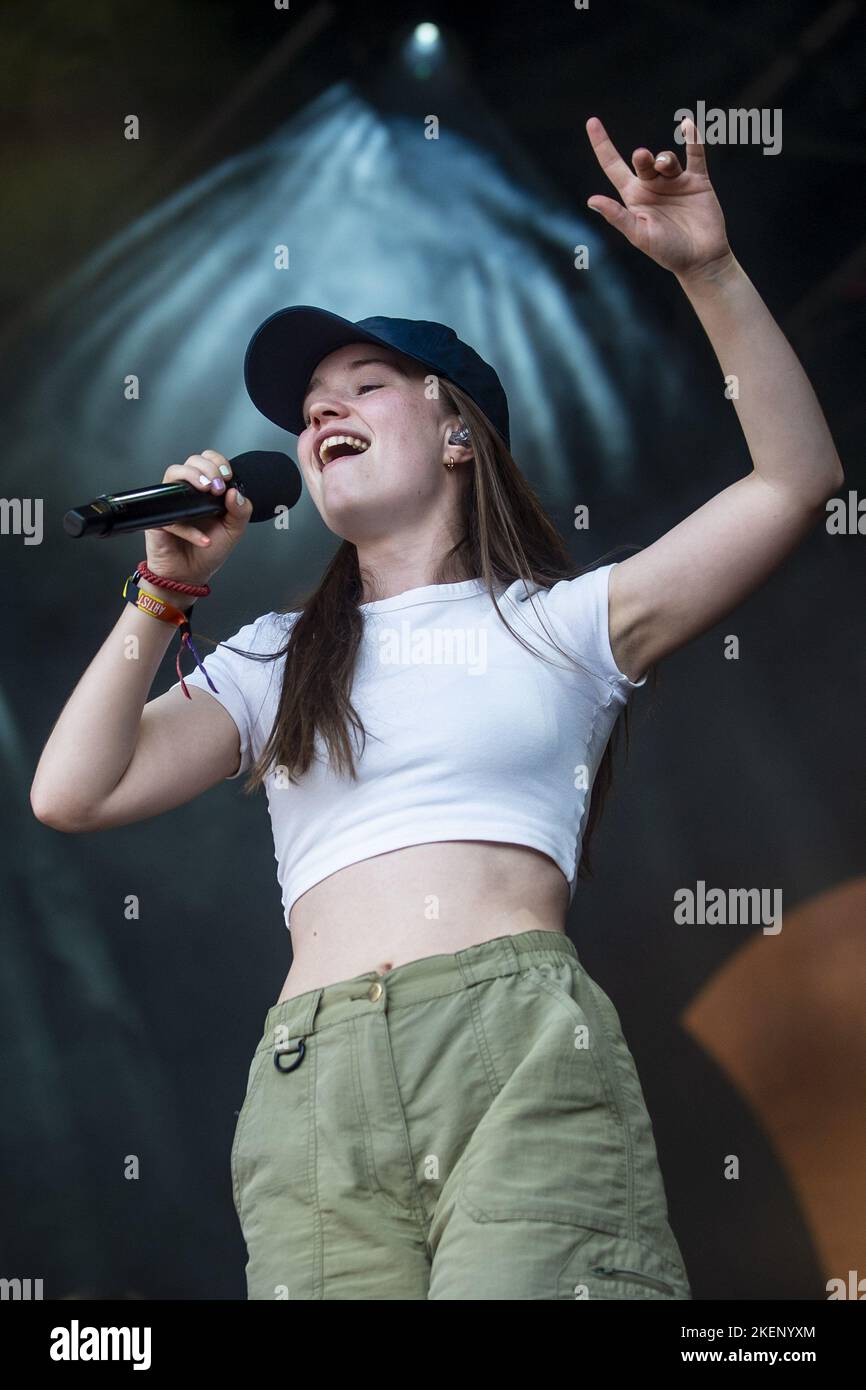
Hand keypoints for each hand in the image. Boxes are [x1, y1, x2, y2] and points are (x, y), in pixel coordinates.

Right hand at [144, 449, 250, 589]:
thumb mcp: (233, 531)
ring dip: (193, 477)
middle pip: (191, 461)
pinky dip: (189, 529)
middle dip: (208, 468)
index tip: (228, 476)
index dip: (217, 462)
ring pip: (173, 473)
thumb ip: (240, 511)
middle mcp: (187, 492)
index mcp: (205, 491)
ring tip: (209, 493)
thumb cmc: (208, 552)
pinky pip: (170, 514)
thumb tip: (235, 493)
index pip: (207, 461)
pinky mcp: (158, 519)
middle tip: (218, 487)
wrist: (190, 576)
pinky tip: (203, 540)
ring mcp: (171, 503)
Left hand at [585, 114, 733, 279]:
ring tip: (667, 167)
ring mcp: (675, 181)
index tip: (592, 122)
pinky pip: (695, 155)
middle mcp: (652, 186)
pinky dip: (692, 139)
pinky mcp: (697, 181)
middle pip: (642, 162)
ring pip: (667, 159)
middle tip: (643, 157)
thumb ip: (618, 217)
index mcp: (633, 197)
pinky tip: (687, 125)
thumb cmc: (667, 252)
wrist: (701, 259)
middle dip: (642, 158)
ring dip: (665, 159)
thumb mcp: (639, 235)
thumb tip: (591, 200)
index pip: (612, 166)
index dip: (602, 145)